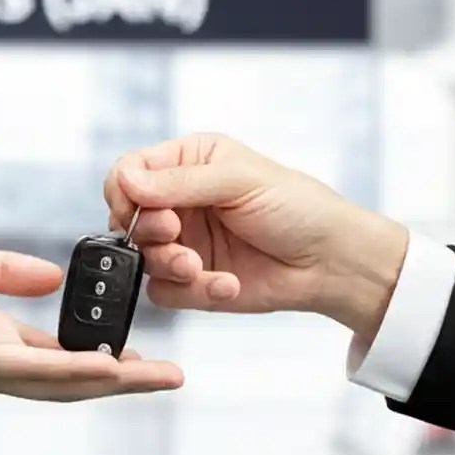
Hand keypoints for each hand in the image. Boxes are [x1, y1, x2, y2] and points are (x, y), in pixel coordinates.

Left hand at [0, 232, 182, 401]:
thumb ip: (8, 272)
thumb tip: (53, 275)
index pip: (63, 356)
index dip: (107, 359)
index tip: (147, 355)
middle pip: (73, 380)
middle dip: (125, 382)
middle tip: (176, 377)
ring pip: (59, 383)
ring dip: (111, 383)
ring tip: (157, 378)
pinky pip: (28, 370)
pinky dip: (70, 372)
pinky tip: (106, 368)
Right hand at [103, 133, 407, 341]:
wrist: (331, 263)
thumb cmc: (299, 208)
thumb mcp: (240, 180)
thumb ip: (180, 181)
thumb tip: (126, 179)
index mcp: (189, 162)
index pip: (129, 170)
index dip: (123, 190)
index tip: (135, 207)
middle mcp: (181, 201)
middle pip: (127, 217)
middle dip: (148, 230)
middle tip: (174, 233)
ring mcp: (185, 242)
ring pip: (141, 258)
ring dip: (169, 264)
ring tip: (199, 267)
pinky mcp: (192, 282)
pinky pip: (164, 292)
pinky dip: (193, 291)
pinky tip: (228, 284)